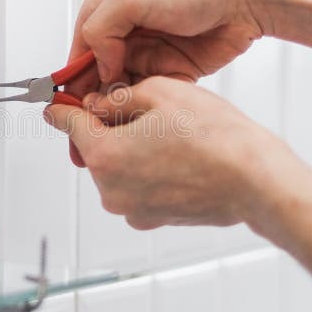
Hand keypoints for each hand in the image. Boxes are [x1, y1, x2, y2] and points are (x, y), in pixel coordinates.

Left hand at [44, 77, 299, 230]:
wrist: (256, 182)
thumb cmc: (217, 139)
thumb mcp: (162, 93)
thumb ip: (118, 96)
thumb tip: (97, 102)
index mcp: (106, 155)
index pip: (68, 124)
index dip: (64, 106)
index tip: (55, 102)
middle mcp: (111, 189)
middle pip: (93, 146)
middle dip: (107, 125)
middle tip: (141, 108)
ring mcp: (131, 208)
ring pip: (114, 166)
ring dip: (128, 147)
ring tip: (168, 133)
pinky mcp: (151, 218)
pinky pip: (134, 186)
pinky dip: (144, 169)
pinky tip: (174, 155)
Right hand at [65, 0, 275, 165]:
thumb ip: (100, 30)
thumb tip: (96, 65)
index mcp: (106, 12)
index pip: (78, 56)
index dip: (72, 88)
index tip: (68, 115)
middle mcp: (124, 34)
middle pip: (97, 80)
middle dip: (91, 109)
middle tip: (87, 137)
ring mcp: (148, 53)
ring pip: (122, 92)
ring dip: (117, 112)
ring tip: (113, 132)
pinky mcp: (172, 70)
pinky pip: (150, 95)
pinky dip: (144, 108)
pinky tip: (140, 121)